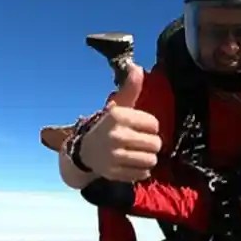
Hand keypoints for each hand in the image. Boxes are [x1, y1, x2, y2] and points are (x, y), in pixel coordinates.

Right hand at [75, 63, 162, 181]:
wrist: (85, 150)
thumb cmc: (108, 126)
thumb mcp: (118, 105)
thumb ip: (130, 88)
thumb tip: (135, 66)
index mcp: (118, 116)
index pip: (153, 124)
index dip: (150, 126)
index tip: (140, 127)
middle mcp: (115, 135)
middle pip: (155, 144)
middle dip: (152, 144)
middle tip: (141, 143)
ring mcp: (114, 156)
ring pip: (150, 160)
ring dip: (148, 158)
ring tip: (138, 154)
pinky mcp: (114, 173)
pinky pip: (142, 174)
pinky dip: (141, 170)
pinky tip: (132, 164)